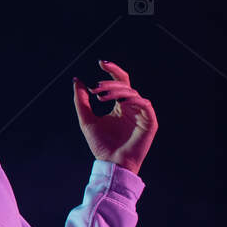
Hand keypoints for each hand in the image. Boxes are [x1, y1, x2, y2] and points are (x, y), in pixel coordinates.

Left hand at [72, 60, 156, 175]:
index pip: (119, 82)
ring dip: (116, 91)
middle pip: (126, 84)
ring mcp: (142, 113)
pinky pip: (144, 103)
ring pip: (132, 92)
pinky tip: (119, 102)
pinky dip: (132, 99)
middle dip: (111, 81)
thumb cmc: (101, 144)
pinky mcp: (150, 121)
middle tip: (96, 86)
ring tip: (100, 96)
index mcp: (120, 105)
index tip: (101, 62)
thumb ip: (81, 100)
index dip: (112, 70)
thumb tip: (77, 80)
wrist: (111, 163)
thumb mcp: (86, 119)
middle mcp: (132, 107)